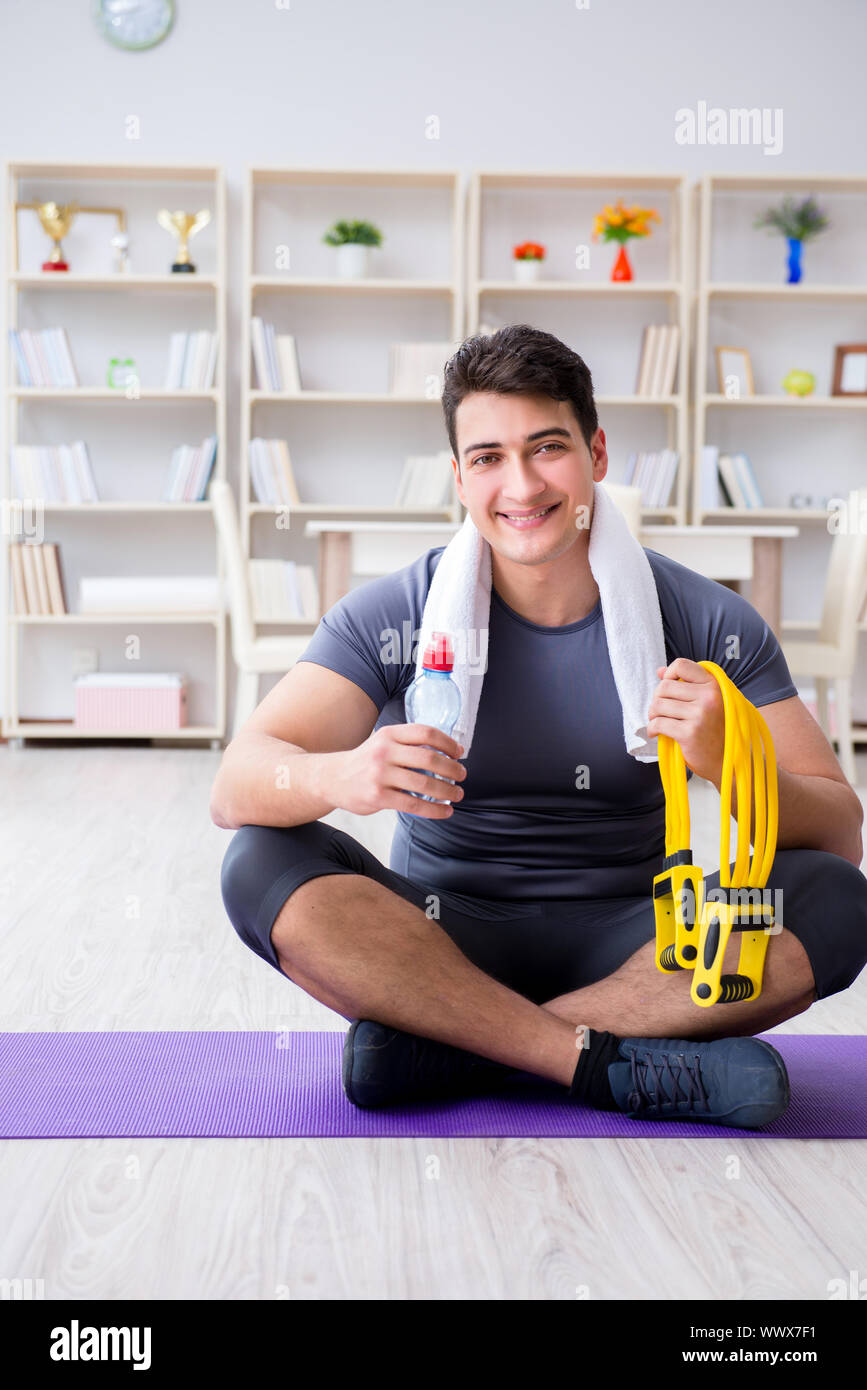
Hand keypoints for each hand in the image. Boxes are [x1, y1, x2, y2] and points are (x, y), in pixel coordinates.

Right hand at [327, 723, 465, 817]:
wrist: (332, 779)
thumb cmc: (365, 761)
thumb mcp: (383, 743)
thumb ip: (408, 744)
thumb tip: (447, 752)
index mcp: (389, 734)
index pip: (425, 733)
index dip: (448, 743)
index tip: (459, 753)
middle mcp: (384, 751)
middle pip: (429, 757)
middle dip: (452, 768)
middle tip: (462, 775)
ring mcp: (380, 774)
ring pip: (424, 783)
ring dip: (447, 790)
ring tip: (457, 794)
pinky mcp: (378, 796)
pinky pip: (413, 804)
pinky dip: (434, 809)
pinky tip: (445, 811)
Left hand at [645, 657, 725, 785]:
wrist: (724, 761)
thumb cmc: (714, 730)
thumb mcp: (706, 702)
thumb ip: (685, 684)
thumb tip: (660, 670)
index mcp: (714, 685)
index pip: (681, 665)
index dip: (668, 675)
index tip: (668, 689)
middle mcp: (709, 696)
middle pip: (664, 686)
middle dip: (657, 699)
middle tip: (660, 711)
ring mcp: (700, 714)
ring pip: (658, 705)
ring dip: (653, 715)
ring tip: (659, 721)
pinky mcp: (689, 733)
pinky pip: (658, 723)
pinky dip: (652, 729)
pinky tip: (657, 733)